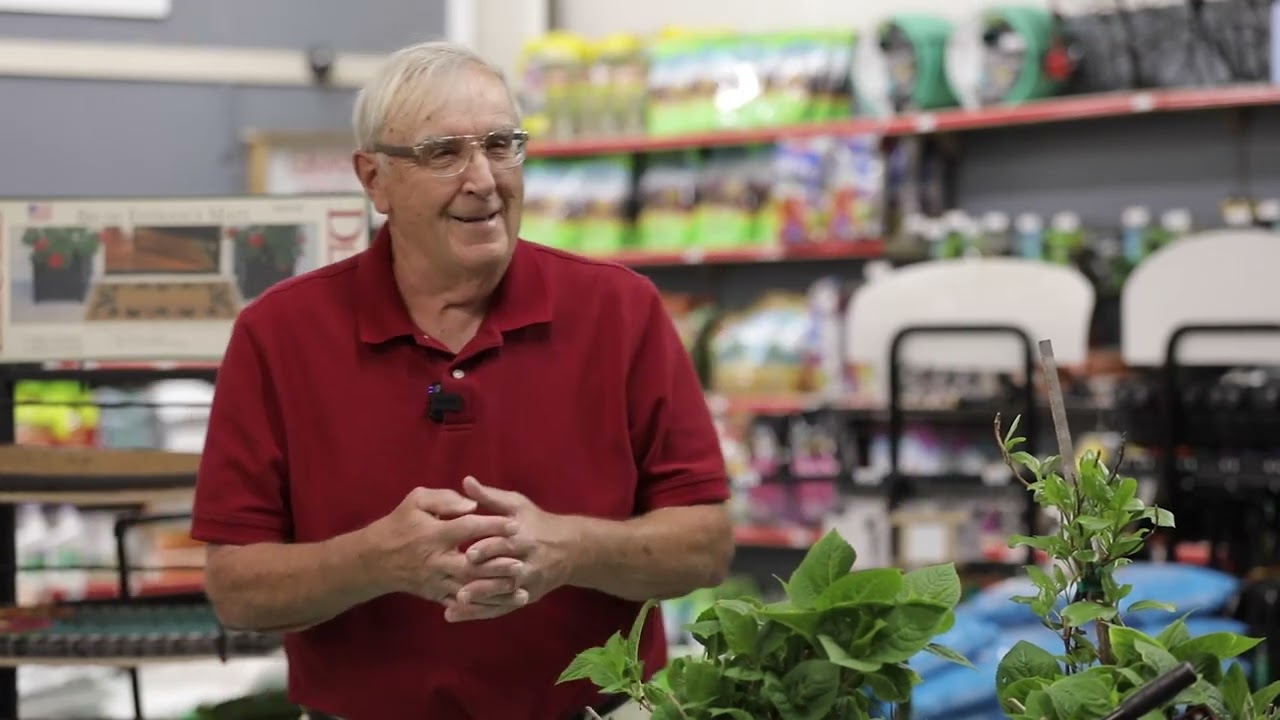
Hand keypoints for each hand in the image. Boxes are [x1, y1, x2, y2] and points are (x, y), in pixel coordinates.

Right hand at [362, 486, 524, 603]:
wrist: (375, 559)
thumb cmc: (400, 523)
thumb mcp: (416, 500)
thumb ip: (445, 499)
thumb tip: (471, 504)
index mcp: (434, 534)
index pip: (468, 528)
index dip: (492, 526)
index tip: (515, 525)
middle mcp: (436, 559)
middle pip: (471, 565)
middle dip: (497, 565)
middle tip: (521, 563)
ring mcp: (435, 581)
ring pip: (469, 589)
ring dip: (494, 590)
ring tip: (519, 588)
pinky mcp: (435, 595)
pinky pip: (460, 604)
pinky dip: (481, 607)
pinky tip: (502, 605)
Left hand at [442, 476, 577, 621]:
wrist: (570, 549)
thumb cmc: (537, 522)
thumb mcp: (517, 505)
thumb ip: (490, 496)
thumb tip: (466, 480)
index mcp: (524, 537)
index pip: (506, 545)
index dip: (488, 549)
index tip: (469, 554)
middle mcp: (528, 562)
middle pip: (504, 573)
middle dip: (483, 581)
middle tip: (459, 588)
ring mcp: (528, 583)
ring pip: (503, 595)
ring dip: (480, 601)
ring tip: (457, 603)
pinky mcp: (526, 597)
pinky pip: (503, 607)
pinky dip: (481, 612)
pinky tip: (459, 614)